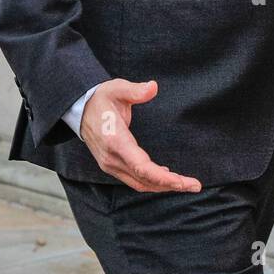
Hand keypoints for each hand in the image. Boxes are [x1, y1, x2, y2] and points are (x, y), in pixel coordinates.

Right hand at [79, 78, 201, 192]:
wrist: (78, 109)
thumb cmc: (100, 99)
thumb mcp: (116, 88)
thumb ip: (134, 90)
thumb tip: (153, 87)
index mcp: (115, 141)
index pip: (141, 167)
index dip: (163, 178)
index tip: (182, 182)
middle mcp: (112, 158)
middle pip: (144, 179)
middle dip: (170, 185)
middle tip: (195, 186)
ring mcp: (110, 164)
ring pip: (139, 183)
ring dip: (162, 186)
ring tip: (186, 184)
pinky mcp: (112, 165)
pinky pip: (134, 179)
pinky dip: (151, 182)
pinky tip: (167, 177)